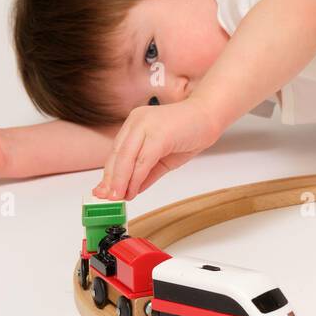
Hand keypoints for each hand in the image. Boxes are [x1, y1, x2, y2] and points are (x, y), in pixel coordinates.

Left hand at [93, 98, 220, 200]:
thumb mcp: (163, 157)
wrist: (210, 117)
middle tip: (106, 198)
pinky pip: (143, 160)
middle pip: (117, 155)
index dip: (109, 173)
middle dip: (111, 179)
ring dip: (120, 181)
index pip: (116, 152)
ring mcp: (146, 125)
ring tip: (117, 198)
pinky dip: (136, 178)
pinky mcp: (158, 133)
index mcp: (135, 124)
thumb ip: (147, 171)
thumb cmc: (190, 132)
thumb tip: (132, 189)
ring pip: (126, 158)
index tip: (104, 191)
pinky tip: (133, 191)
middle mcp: (136, 121)